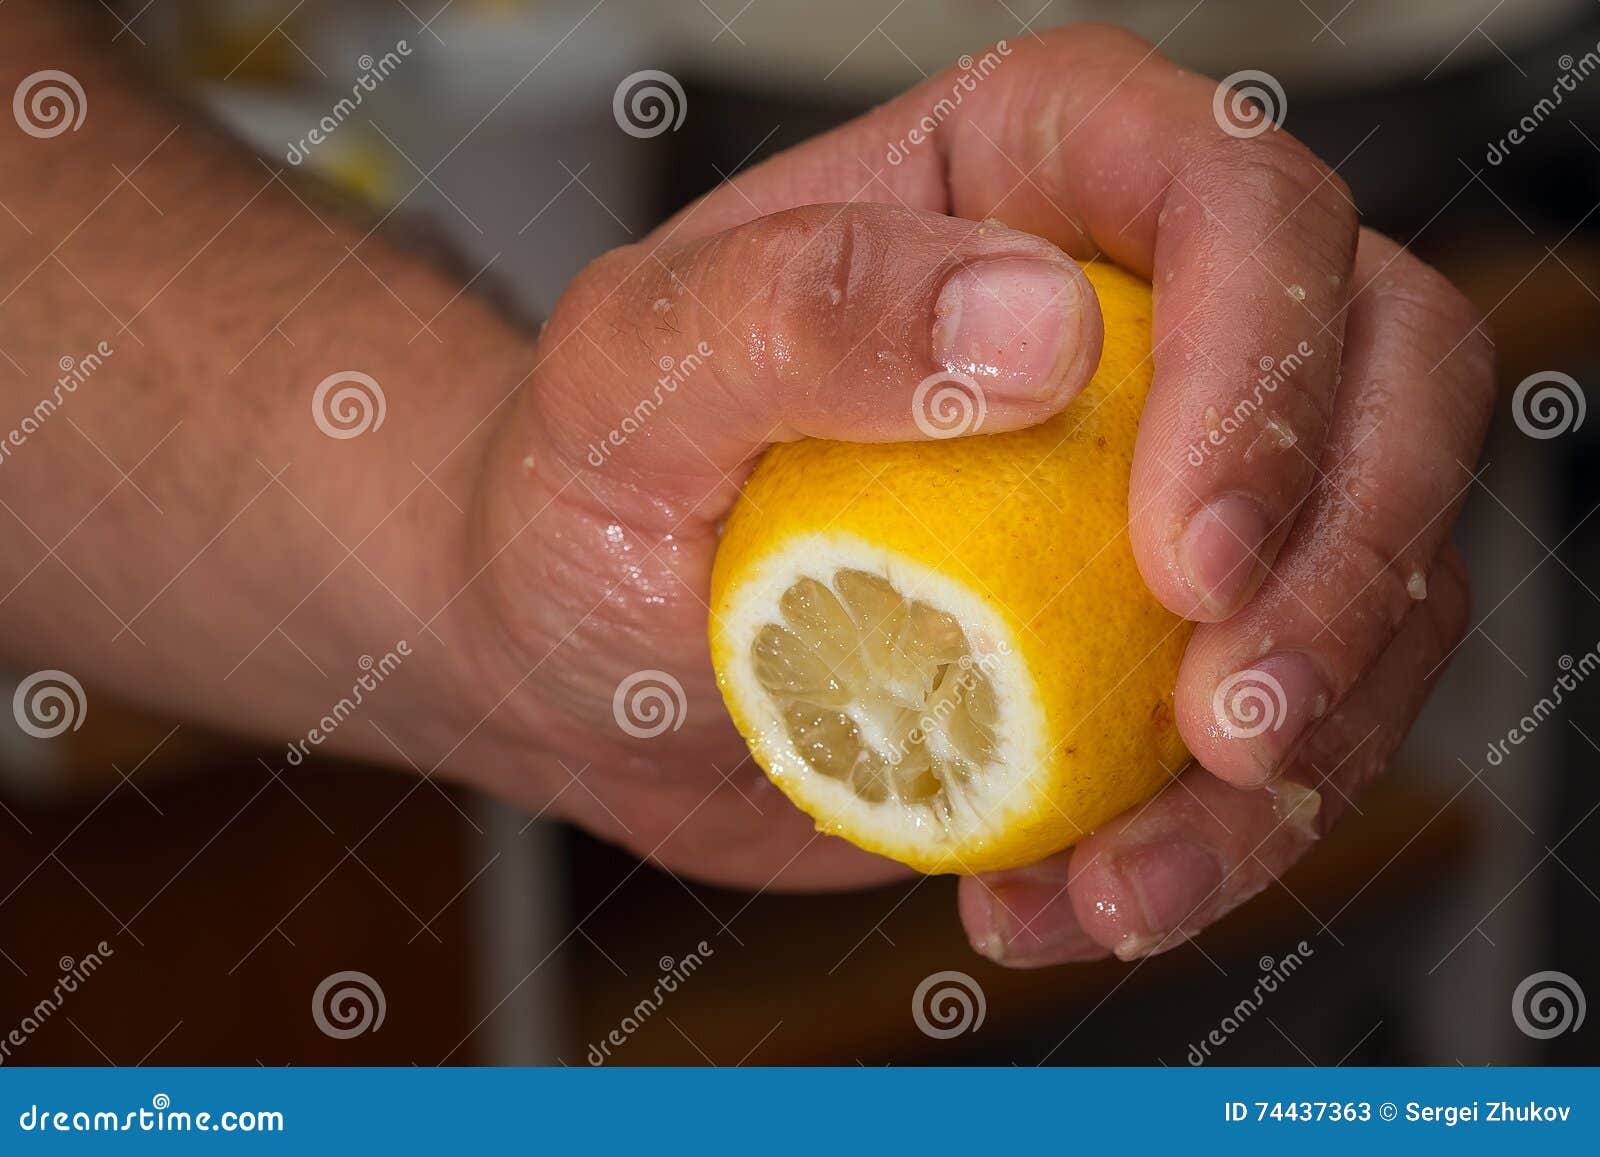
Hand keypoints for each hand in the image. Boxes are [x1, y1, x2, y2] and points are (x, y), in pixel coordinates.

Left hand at [444, 25, 1492, 932]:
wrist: (583, 659)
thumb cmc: (585, 486)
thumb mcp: (629, 381)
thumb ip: (800, 311)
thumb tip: (1037, 328)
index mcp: (1023, 178)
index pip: (1241, 199)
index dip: (1264, 367)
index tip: (1182, 561)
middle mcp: (1139, 305)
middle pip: (1393, 370)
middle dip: (1351, 565)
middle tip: (1229, 728)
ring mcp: (1174, 477)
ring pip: (1383, 571)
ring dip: (1308, 747)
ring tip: (1127, 876)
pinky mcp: (1168, 636)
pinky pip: (1299, 721)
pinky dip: (1224, 839)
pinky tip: (1077, 893)